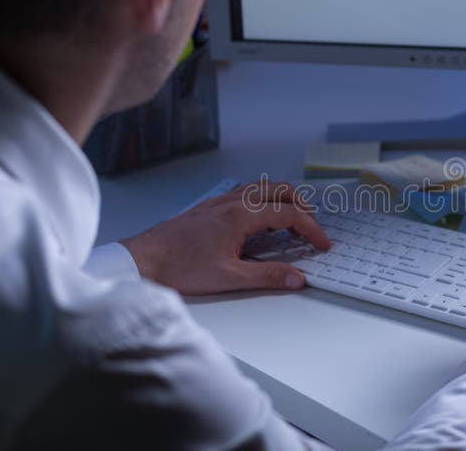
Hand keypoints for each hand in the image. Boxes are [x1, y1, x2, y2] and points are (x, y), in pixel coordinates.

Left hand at [121, 181, 330, 294]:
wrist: (142, 259)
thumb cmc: (178, 267)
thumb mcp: (227, 278)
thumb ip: (266, 276)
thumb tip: (296, 278)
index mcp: (241, 215)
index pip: (289, 213)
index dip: (312, 228)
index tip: (322, 243)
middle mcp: (232, 202)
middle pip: (279, 190)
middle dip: (302, 206)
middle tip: (312, 227)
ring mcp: (220, 201)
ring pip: (262, 187)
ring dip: (283, 199)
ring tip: (293, 219)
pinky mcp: (210, 206)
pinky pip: (246, 192)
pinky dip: (264, 199)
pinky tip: (260, 217)